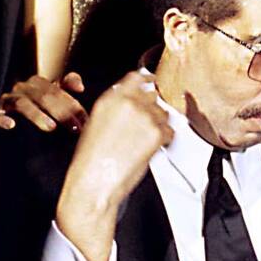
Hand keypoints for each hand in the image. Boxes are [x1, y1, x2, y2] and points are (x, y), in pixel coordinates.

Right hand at [0, 72, 88, 132]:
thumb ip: (68, 84)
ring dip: (37, 115)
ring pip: (23, 104)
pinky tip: (11, 125)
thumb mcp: (55, 96)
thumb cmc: (40, 107)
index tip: (85, 121)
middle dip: (61, 112)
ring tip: (51, 127)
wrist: (11, 121)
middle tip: (74, 128)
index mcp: (38, 83)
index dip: (73, 105)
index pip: (58, 91)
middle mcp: (23, 88)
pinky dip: (1, 118)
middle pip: (43, 96)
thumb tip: (80, 86)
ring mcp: (8, 100)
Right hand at [56, 72, 172, 260]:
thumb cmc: (90, 160)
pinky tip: (148, 149)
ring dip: (158, 124)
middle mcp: (129, 102)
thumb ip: (116, 106)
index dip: (146, 81)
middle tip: (143, 126)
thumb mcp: (96, 122)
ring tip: (142, 141)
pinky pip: (170, 131)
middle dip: (151, 109)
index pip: (137, 77)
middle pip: (153, 96)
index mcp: (110, 98)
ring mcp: (145, 116)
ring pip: (163, 113)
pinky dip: (164, 140)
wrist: (93, 183)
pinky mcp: (157, 133)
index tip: (151, 84)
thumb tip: (132, 102)